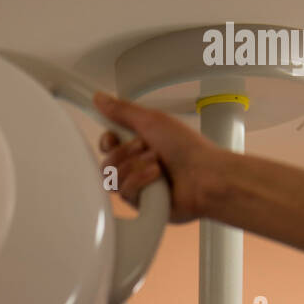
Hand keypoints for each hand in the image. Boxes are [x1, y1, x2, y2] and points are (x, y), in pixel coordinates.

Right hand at [94, 92, 227, 223]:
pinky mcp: (141, 204)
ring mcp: (138, 186)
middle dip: (125, 153)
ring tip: (157, 164)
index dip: (107, 141)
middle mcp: (136, 165)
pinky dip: (140, 182)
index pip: (107, 145)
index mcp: (138, 144)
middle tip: (146, 147)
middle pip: (106, 162)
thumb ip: (122, 111)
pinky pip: (125, 193)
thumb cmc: (187, 148)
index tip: (114, 138)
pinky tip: (157, 179)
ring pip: (113, 179)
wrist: (204, 177)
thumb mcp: (152, 121)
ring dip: (135, 167)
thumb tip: (100, 98)